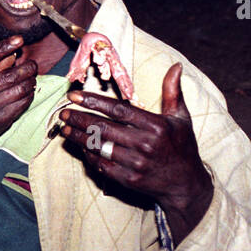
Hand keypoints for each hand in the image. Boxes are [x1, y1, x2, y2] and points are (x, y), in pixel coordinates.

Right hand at [0, 36, 37, 150]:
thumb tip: (13, 52)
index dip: (4, 47)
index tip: (19, 39)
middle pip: (10, 75)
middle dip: (27, 68)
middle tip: (32, 65)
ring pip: (20, 88)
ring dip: (31, 81)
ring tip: (31, 78)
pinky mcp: (0, 119)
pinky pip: (23, 102)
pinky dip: (30, 94)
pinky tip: (28, 91)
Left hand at [58, 63, 213, 239]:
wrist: (187, 184)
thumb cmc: (182, 146)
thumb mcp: (181, 118)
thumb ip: (173, 92)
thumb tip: (176, 66)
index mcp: (156, 126)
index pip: (118, 110)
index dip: (93, 101)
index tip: (73, 96)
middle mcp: (145, 144)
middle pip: (103, 128)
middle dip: (79, 119)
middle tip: (63, 113)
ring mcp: (136, 164)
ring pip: (99, 146)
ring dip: (78, 137)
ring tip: (66, 128)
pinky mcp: (129, 180)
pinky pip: (102, 165)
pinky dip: (88, 155)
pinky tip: (80, 147)